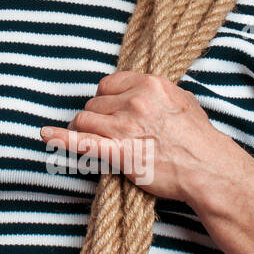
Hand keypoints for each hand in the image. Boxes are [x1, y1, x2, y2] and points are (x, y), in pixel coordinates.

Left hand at [39, 71, 222, 201]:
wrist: (208, 169)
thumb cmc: (200, 139)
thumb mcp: (183, 101)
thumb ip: (159, 92)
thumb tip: (144, 90)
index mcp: (150, 85)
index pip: (109, 84)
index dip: (106, 98)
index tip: (109, 110)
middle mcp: (135, 102)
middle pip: (95, 103)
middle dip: (97, 117)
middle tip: (106, 131)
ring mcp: (125, 127)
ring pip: (85, 120)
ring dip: (85, 130)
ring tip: (91, 139)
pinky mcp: (119, 153)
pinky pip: (81, 142)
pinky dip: (60, 138)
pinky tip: (46, 135)